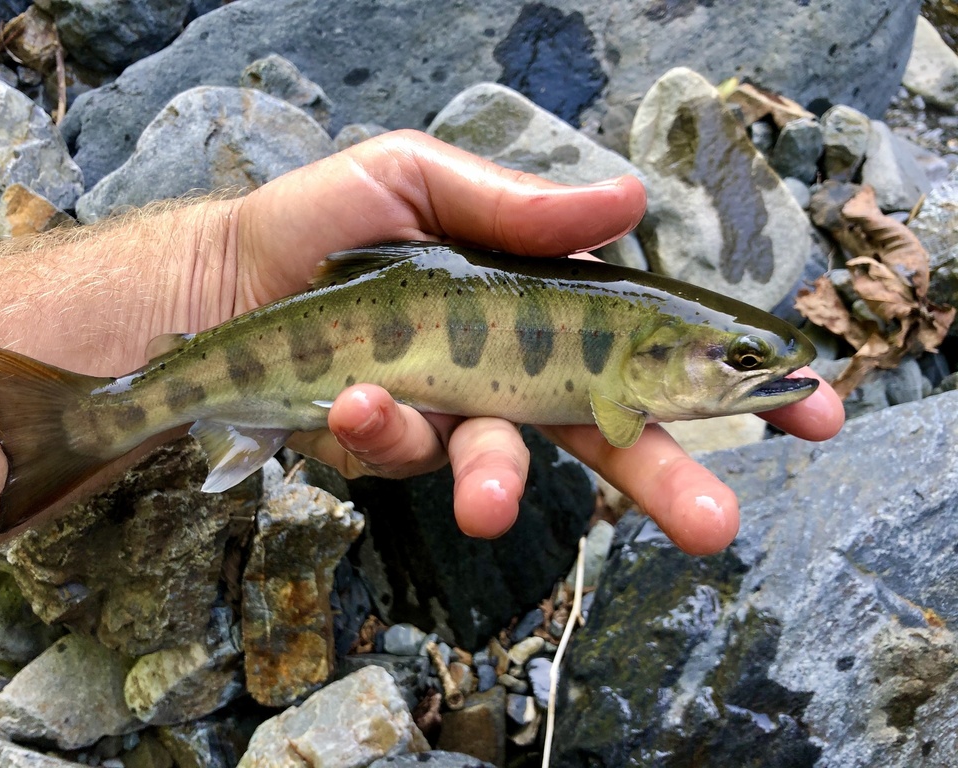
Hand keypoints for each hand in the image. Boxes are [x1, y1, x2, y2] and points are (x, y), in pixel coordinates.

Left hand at [236, 131, 844, 554]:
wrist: (225, 278)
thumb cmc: (327, 224)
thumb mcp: (420, 181)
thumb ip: (517, 205)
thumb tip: (631, 200)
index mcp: (536, 306)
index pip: (647, 345)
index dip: (725, 379)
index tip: (809, 410)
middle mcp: (506, 371)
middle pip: (603, 434)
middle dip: (662, 480)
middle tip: (716, 525)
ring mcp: (448, 417)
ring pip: (502, 466)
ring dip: (501, 484)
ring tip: (486, 497)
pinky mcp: (386, 446)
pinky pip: (403, 454)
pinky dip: (384, 430)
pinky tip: (355, 397)